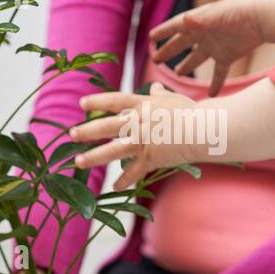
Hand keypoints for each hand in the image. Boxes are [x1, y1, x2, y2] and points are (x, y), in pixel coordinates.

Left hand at [69, 82, 202, 189]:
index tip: (82, 104)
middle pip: (106, 127)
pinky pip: (133, 171)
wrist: (202, 129)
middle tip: (71, 134)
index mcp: (142, 105)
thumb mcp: (173, 99)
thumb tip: (156, 87)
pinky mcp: (150, 158)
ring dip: (93, 157)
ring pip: (112, 151)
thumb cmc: (190, 112)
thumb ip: (160, 94)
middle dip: (86, 131)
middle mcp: (137, 122)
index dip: (98, 102)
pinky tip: (115, 186)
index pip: (114, 101)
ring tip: (78, 162)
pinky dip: (124, 180)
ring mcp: (142, 141)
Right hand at [148, 0, 264, 96]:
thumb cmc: (239, 12)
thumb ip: (201, 20)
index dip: (163, 32)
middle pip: (182, 44)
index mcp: (198, 21)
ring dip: (187, 66)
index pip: (175, 27)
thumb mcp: (218, 14)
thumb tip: (185, 20)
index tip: (151, 38)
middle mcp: (204, 34)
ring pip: (197, 59)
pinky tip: (211, 95)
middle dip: (169, 52)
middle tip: (156, 60)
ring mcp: (215, 46)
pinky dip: (215, 84)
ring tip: (177, 73)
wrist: (262, 19)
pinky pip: (218, 73)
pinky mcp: (228, 56)